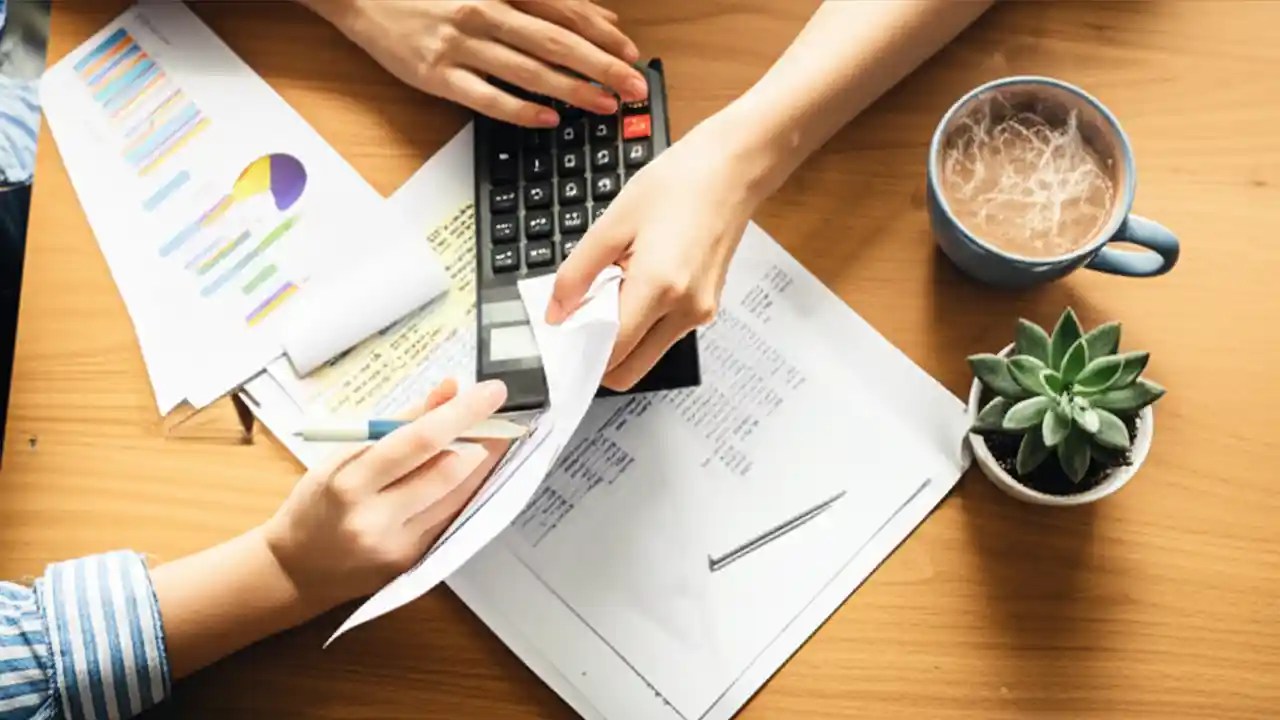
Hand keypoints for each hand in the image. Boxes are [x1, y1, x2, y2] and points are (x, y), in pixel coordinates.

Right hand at [262, 378, 508, 607]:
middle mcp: (376, 519)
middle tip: (501, 416)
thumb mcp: (345, 454)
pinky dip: (466, 490)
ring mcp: (398, 546)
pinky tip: (474, 471)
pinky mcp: (414, 563)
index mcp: (351, 482)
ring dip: (482, 464)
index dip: (461, 414)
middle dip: (483, 440)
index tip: (493, 391)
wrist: (298, 570)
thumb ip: (401, 422)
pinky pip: (451, 518)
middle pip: (449, 473)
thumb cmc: (318, 502)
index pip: (420, 441)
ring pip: (458, 497)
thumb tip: (450, 389)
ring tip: (495, 438)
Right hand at [306, 0, 646, 126]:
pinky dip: (520, 110)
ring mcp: (459, 45)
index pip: (563, 12)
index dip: (602, 36)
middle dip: (602, 67)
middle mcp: (484, 12)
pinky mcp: (436, 75)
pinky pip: (486, 97)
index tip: (632, 57)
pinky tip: (548, 120)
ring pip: (529, 71)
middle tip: (634, 88)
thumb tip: (596, 16)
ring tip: (603, 106)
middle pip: (556, 42)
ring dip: (572, 91)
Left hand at [546, 115, 765, 389]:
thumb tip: (556, 313)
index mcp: (659, 287)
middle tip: (580, 325)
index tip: (561, 339)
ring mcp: (700, 312)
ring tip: (612, 292)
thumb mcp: (613, 222)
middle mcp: (685, 310)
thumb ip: (577, 273)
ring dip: (623, 338)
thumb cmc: (679, 184)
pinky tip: (635, 285)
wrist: (732, 170)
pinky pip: (666, 333)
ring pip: (648, 354)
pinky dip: (644, 323)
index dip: (579, 352)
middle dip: (600, 357)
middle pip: (630, 370)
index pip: (612, 352)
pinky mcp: (707, 306)